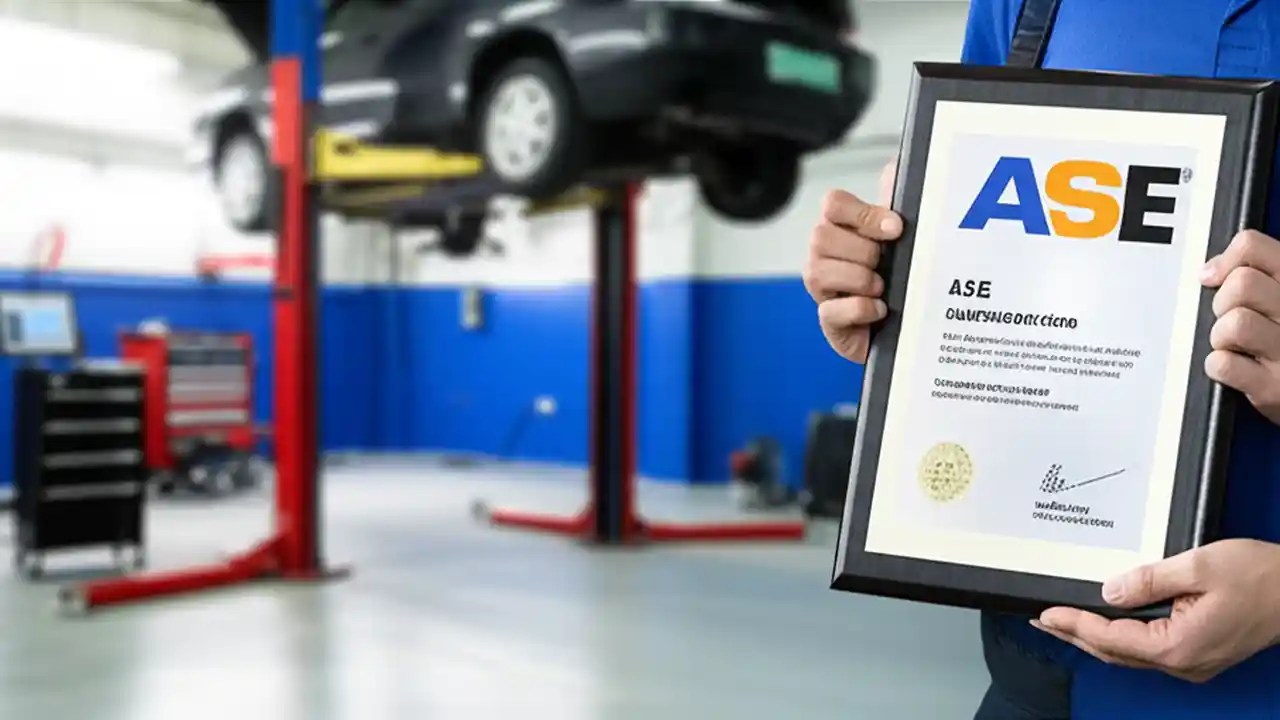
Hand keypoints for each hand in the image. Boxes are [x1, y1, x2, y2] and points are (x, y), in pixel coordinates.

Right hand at [804, 159, 902, 361]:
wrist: (909, 328)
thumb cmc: (902, 279)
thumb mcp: (904, 239)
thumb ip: (897, 203)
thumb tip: (895, 168)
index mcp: (843, 230)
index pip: (833, 204)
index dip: (861, 213)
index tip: (895, 229)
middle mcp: (824, 257)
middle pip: (821, 236)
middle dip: (862, 250)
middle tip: (885, 262)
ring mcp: (823, 290)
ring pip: (818, 272)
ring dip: (859, 278)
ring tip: (882, 287)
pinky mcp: (830, 323)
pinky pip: (830, 311)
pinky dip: (859, 308)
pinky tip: (879, 309)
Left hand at [1033, 539, 1279, 682]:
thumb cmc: (1261, 577)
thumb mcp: (1199, 566)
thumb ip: (1149, 579)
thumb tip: (1109, 591)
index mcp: (1179, 646)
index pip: (1111, 638)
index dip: (1074, 624)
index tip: (1046, 614)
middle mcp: (1184, 662)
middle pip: (1114, 652)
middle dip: (1075, 636)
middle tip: (1041, 622)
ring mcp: (1193, 662)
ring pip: (1130, 654)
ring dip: (1095, 639)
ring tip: (1063, 623)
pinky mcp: (1200, 653)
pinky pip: (1149, 650)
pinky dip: (1120, 638)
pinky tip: (1106, 626)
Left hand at [1201, 229, 1279, 423]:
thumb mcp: (1278, 299)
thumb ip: (1253, 273)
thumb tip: (1209, 271)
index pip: (1253, 246)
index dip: (1228, 261)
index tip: (1220, 278)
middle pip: (1241, 284)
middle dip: (1223, 302)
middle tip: (1233, 319)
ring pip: (1234, 323)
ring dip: (1221, 336)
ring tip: (1236, 346)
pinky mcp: (1273, 387)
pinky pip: (1223, 363)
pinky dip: (1218, 365)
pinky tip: (1235, 368)